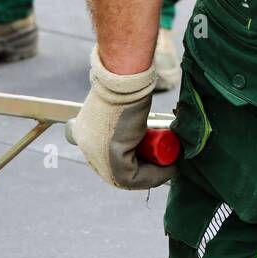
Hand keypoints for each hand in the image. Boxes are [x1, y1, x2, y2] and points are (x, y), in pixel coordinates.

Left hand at [66, 47, 174, 189]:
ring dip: (154, 173)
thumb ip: (123, 111)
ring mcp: (97, 157)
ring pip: (127, 176)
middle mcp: (86, 148)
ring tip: (171, 165)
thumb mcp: (122, 104)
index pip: (109, 157)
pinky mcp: (112, 162)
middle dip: (146, 169)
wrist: (124, 80)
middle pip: (119, 170)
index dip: (135, 160)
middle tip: (166, 161)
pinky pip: (134, 178)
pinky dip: (156, 175)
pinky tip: (170, 168)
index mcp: (84, 134)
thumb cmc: (126, 85)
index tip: (155, 156)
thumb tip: (138, 101)